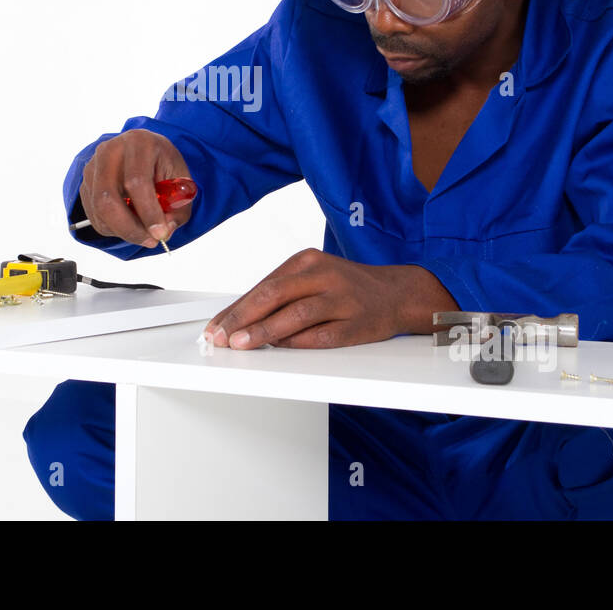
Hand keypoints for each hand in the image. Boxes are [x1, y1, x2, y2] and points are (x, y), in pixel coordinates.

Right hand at [78, 129, 193, 248]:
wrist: (143, 151)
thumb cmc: (162, 164)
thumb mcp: (181, 180)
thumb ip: (178, 208)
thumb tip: (164, 231)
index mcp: (139, 143)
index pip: (137, 181)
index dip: (148, 212)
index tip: (160, 233)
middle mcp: (110, 151)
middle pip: (109, 198)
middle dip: (130, 228)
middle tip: (149, 240)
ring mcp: (93, 167)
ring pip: (99, 210)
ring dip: (122, 231)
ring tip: (143, 232)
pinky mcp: (85, 183)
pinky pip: (94, 215)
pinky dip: (112, 228)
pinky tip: (129, 224)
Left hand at [203, 248, 458, 348]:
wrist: (396, 293)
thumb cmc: (346, 287)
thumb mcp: (312, 278)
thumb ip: (281, 295)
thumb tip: (240, 318)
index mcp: (307, 261)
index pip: (263, 286)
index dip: (236, 308)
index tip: (216, 325)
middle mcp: (323, 275)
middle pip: (274, 295)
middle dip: (242, 318)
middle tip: (221, 335)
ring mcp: (341, 299)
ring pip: (296, 314)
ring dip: (264, 331)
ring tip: (242, 344)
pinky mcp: (355, 323)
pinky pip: (321, 335)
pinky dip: (298, 343)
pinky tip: (280, 350)